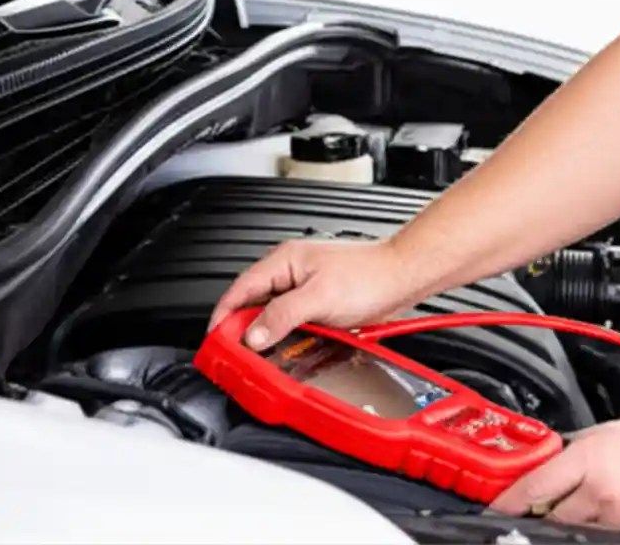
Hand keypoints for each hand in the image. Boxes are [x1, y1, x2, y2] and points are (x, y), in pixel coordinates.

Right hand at [208, 239, 419, 349]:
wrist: (404, 276)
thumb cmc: (369, 276)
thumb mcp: (318, 297)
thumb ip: (282, 316)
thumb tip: (253, 335)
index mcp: (283, 262)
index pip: (239, 290)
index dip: (223, 318)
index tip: (215, 342)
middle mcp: (290, 272)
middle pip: (252, 305)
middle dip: (243, 330)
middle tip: (236, 356)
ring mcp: (305, 287)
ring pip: (272, 316)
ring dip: (266, 335)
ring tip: (259, 358)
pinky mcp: (319, 302)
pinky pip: (292, 322)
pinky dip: (286, 337)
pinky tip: (287, 351)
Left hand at [490, 417, 619, 529]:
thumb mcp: (617, 430)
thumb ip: (583, 444)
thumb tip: (558, 456)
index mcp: (591, 458)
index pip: (535, 484)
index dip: (509, 499)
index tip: (496, 505)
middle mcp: (597, 492)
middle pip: (550, 513)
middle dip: (543, 509)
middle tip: (540, 501)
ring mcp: (613, 518)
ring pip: (574, 525)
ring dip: (570, 516)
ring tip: (589, 499)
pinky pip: (598, 531)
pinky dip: (595, 523)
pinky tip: (609, 510)